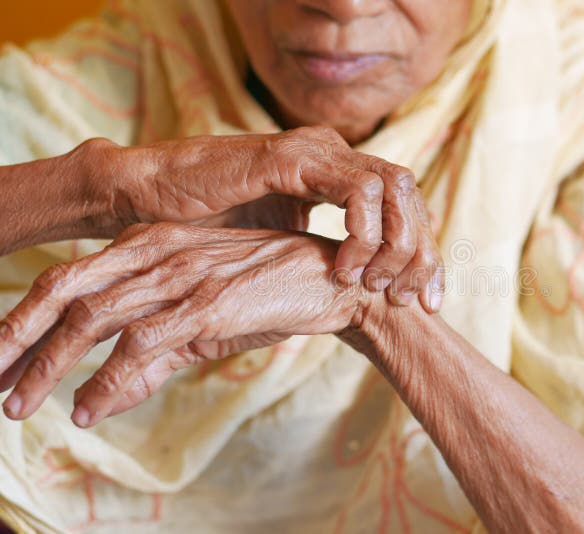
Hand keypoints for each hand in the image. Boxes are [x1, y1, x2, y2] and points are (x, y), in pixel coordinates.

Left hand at [0, 223, 384, 426]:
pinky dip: (107, 380)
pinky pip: (141, 344)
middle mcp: (161, 253)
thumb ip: (148, 359)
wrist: (331, 285)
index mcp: (155, 244)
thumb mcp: (201, 324)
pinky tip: (85, 409)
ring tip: (19, 407)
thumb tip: (96, 398)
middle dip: (17, 338)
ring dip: (49, 367)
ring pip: (94, 319)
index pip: (71, 278)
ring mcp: (183, 277)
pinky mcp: (208, 305)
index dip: (26, 317)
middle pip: (67, 294)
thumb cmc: (267, 297)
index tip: (0, 357)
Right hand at [94, 126, 440, 304]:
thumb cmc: (212, 229)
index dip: (424, 255)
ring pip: (397, 189)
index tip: (425, 301)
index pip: (405, 209)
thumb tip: (364, 286)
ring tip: (371, 284)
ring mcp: (316, 151)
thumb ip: (327, 251)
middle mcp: (335, 156)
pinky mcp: (292, 157)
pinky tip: (345, 267)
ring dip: (395, 244)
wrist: (149, 202)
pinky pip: (356, 190)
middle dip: (421, 253)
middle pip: (411, 197)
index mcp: (339, 174)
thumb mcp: (286, 245)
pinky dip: (361, 233)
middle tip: (407, 298)